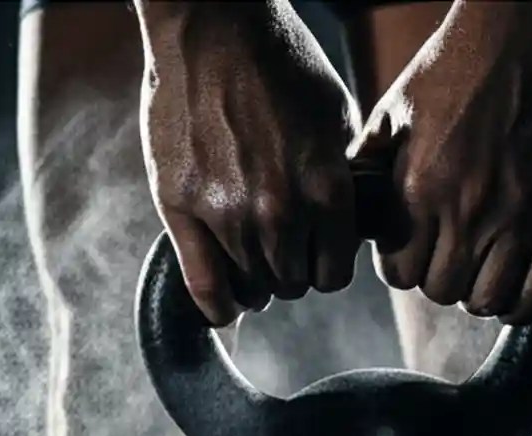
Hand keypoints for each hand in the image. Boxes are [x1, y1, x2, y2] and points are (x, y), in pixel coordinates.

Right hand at [137, 1, 361, 325]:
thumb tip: (351, 227)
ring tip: (254, 264)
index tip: (317, 257)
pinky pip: (204, 284)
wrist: (214, 28)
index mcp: (325, 188)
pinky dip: (219, 306)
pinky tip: (226, 310)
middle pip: (293, 283)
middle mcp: (279, 209)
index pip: (334, 272)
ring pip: (252, 285)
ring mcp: (225, 211)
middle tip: (283, 253)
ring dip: (257, 282)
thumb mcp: (337, 118)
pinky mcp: (180, 207)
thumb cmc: (280, 65)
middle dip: (293, 272)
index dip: (326, 267)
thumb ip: (342, 180)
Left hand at [353, 1, 531, 323]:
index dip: (400, 266)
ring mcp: (519, 213)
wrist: (513, 40)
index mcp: (421, 188)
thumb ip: (365, 172)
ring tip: (474, 265)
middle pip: (442, 290)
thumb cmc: (444, 75)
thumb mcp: (390, 118)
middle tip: (441, 253)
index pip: (400, 274)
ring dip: (474, 291)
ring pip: (486, 299)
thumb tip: (343, 218)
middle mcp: (470, 207)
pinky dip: (518, 300)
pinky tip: (506, 280)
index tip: (408, 248)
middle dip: (435, 277)